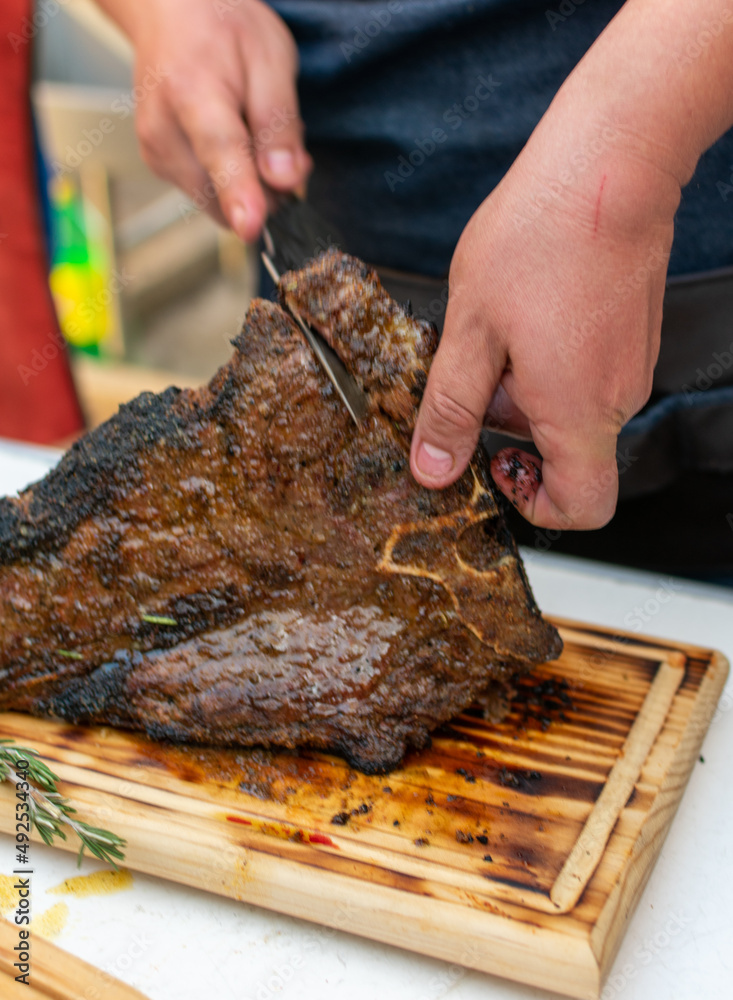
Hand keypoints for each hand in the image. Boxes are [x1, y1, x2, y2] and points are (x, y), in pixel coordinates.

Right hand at [99, 0, 311, 241]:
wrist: (168, 10)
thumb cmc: (221, 25)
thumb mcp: (271, 58)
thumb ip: (279, 123)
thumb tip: (285, 180)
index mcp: (191, 93)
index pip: (219, 153)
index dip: (240, 194)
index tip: (251, 227)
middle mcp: (163, 131)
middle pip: (222, 194)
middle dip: (264, 188)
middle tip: (281, 144)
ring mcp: (156, 153)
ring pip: (216, 201)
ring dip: (248, 184)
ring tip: (251, 129)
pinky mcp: (159, 165)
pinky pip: (206, 193)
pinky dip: (230, 180)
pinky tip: (233, 139)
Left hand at [409, 0, 732, 530]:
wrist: (608, 164)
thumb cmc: (541, 237)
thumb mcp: (471, 331)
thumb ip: (450, 409)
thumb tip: (433, 469)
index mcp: (578, 413)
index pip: (582, 509)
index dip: (536, 505)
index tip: (495, 467)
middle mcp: (616, 399)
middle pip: (564, 455)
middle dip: (510, 425)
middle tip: (477, 371)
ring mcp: (631, 366)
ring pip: (570, 410)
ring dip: (525, 388)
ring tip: (498, 328)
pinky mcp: (632, 336)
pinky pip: (586, 374)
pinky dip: (548, 361)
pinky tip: (523, 310)